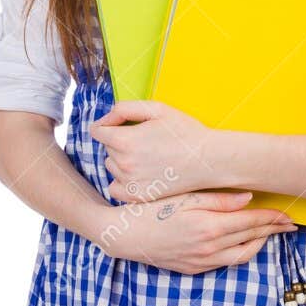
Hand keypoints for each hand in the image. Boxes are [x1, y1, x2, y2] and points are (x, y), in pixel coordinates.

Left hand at [91, 98, 222, 201]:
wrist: (209, 160)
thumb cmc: (186, 132)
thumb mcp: (157, 109)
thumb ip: (124, 109)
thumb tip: (104, 119)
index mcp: (124, 140)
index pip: (97, 131)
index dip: (109, 125)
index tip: (123, 126)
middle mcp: (123, 163)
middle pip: (106, 148)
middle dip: (119, 142)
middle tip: (146, 142)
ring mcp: (130, 182)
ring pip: (111, 166)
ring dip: (122, 161)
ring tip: (148, 158)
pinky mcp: (137, 196)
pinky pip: (114, 188)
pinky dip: (122, 182)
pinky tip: (139, 175)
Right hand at [96, 190, 297, 274]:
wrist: (124, 236)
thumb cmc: (152, 210)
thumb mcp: (185, 197)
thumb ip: (219, 199)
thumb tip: (249, 197)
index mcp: (209, 227)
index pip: (252, 222)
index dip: (273, 218)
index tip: (288, 215)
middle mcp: (209, 248)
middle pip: (252, 239)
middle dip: (274, 231)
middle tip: (290, 225)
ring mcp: (202, 262)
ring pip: (242, 255)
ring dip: (260, 244)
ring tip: (270, 233)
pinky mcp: (194, 269)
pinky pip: (226, 262)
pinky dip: (239, 251)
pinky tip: (243, 242)